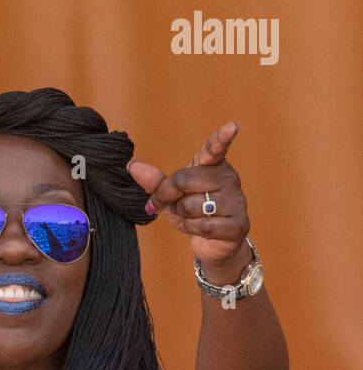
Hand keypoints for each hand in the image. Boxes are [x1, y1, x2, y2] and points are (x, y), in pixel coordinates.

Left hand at [126, 120, 250, 278]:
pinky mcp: (239, 224)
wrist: (212, 244)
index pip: (215, 148)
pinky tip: (201, 230)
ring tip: (192, 218)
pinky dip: (194, 230)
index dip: (222, 137)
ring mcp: (237, 200)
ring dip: (183, 217)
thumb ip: (155, 182)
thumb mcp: (171, 196)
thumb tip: (131, 166)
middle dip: (168, 196)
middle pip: (184, 180)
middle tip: (170, 205)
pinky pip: (204, 226)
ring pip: (193, 206)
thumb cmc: (192, 214)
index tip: (232, 126)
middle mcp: (228, 178)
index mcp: (212, 166)